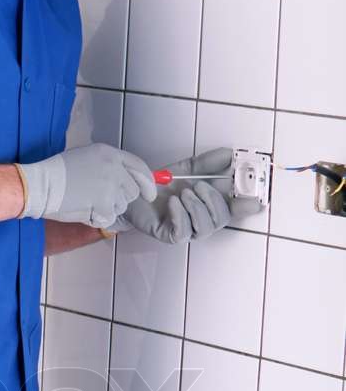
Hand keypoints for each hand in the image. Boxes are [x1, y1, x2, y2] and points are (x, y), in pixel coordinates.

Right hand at [16, 142, 157, 228]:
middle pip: (132, 191)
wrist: (40, 185)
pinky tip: (82, 210)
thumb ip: (107, 165)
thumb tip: (124, 180)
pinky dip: (97, 218)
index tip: (149, 194)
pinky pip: (109, 218)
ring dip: (107, 209)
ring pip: (121, 206)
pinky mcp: (103, 203)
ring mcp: (110, 186)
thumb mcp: (85, 157)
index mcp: (109, 154)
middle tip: (101, 201)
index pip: (139, 167)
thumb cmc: (56, 173)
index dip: (147, 182)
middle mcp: (113, 168)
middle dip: (120, 199)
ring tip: (85, 202)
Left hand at [110, 147, 264, 243]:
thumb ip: (209, 163)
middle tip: (198, 186)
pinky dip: (179, 214)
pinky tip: (172, 202)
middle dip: (213, 200)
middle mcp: (201, 220)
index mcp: (210, 205)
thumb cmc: (163, 185)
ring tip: (182, 193)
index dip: (246, 206)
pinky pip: (183, 232)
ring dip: (196, 206)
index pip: (234, 209)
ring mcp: (187, 230)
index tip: (256, 201)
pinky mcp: (170, 236)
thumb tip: (230, 154)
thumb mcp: (188, 169)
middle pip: (221, 219)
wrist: (135, 193)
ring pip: (204, 227)